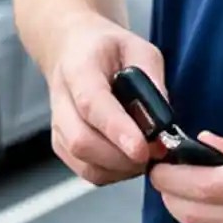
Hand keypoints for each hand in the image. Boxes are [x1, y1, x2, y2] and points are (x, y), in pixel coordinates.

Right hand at [47, 19, 166, 186]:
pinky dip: (113, 173)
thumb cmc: (107, 49)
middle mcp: (61, 100)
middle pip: (81, 141)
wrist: (74, 50)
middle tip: (156, 151)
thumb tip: (164, 121)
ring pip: (84, 162)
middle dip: (123, 157)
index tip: (142, 148)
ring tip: (145, 153)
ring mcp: (58, 126)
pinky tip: (129, 157)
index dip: (117, 129)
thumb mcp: (139, 49)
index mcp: (78, 68)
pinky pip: (87, 171)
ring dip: (121, 168)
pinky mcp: (62, 145)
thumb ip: (152, 82)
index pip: (92, 104)